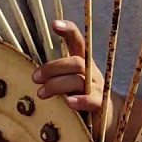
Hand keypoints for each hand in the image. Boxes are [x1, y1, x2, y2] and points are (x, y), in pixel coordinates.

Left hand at [32, 20, 116, 136]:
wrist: (108, 118)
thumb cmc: (81, 98)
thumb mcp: (70, 83)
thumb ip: (56, 75)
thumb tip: (33, 74)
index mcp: (83, 64)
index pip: (78, 42)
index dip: (69, 30)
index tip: (54, 24)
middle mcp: (92, 72)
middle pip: (75, 62)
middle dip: (52, 68)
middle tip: (35, 78)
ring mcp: (98, 87)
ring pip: (78, 79)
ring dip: (57, 85)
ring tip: (41, 93)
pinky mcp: (101, 104)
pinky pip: (92, 99)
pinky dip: (80, 100)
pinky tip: (68, 103)